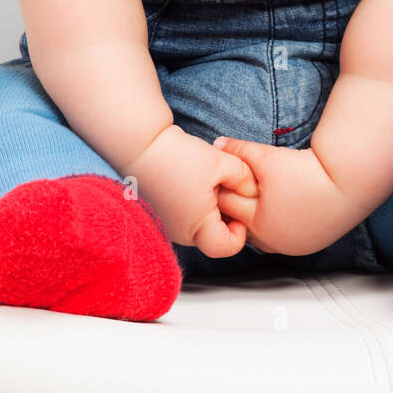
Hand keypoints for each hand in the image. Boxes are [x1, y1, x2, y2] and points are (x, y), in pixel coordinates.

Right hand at [122, 124, 258, 257]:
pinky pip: (183, 216)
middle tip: (225, 189)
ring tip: (207, 181)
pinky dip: (193, 203)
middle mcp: (179, 233)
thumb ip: (243, 177)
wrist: (140, 145)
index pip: (226, 247)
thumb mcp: (221, 162)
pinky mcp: (158, 212)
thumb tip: (252, 189)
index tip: (238, 208)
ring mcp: (166, 224)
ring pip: (197, 225)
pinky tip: (192, 180)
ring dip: (208, 208)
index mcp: (197, 227)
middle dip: (224, 216)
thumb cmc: (179, 156)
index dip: (239, 232)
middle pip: (212, 237)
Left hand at [212, 137, 371, 256]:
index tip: (217, 176)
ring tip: (250, 196)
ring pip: (258, 234)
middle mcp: (273, 241)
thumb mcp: (267, 156)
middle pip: (240, 223)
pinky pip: (278, 238)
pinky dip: (271, 225)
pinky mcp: (306, 245)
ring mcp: (290, 246)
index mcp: (259, 222)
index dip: (222, 187)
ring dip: (252, 218)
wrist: (350, 180)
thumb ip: (238, 150)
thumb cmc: (309, 170)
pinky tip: (271, 209)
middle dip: (234, 204)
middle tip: (227, 186)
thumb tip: (217, 144)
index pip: (226, 204)